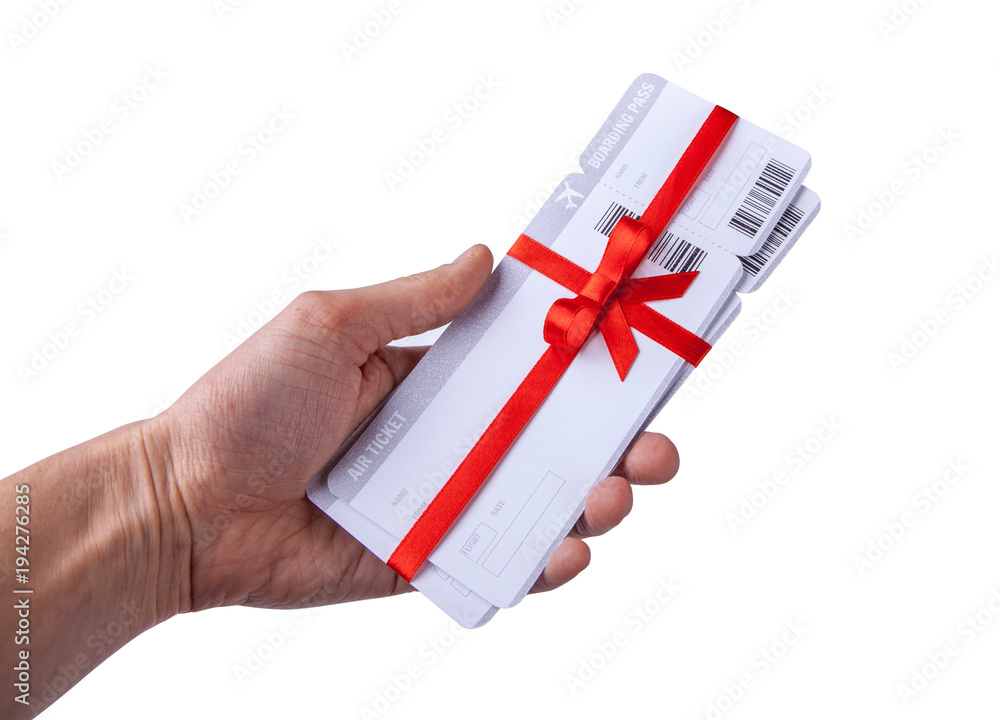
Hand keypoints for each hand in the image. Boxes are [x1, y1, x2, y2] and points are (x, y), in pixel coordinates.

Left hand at [152, 244, 680, 610]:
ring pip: (536, 504)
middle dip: (613, 444)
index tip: (635, 351)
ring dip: (592, 500)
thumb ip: (414, 300)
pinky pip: (494, 562)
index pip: (527, 369)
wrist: (186, 502)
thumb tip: (485, 258)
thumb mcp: (330, 326)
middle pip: (549, 442)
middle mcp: (448, 442)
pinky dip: (540, 561)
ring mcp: (440, 503)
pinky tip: (565, 549)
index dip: (583, 363)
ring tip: (614, 492)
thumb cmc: (245, 403)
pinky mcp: (423, 560)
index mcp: (431, 381)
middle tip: (653, 443)